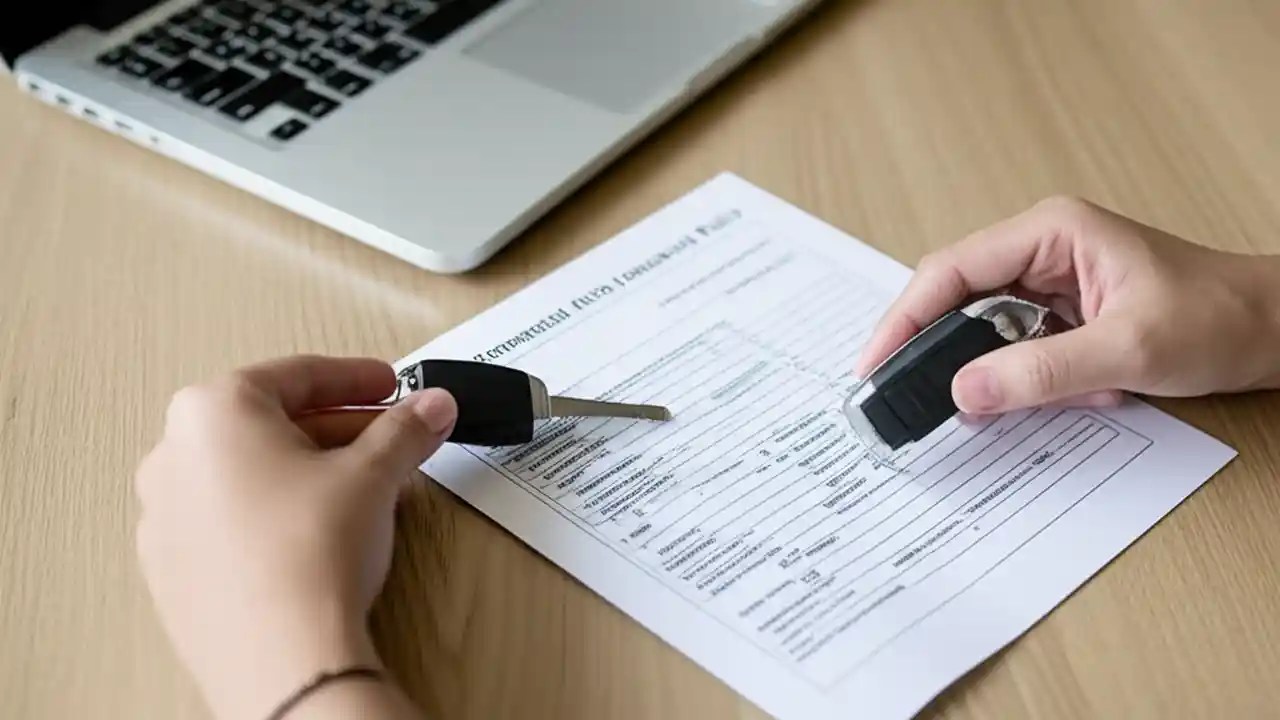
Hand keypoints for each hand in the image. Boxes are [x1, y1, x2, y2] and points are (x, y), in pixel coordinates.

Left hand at [134, 355, 456, 719]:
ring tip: (364, 488)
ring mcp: (164, 516)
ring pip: (249, 472)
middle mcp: (173, 454)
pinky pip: (230, 519)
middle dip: (338, 428)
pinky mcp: (172, 569)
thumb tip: (432, 407)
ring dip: (308, 470)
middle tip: (389, 437)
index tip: (391, 386)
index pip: (297, 375)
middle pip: (270, 423)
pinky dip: (276, 512)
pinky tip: (320, 533)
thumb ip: (405, 430)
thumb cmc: (310, 552)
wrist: (281, 658)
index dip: (356, 378)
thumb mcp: (373, 474)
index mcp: (212, 411)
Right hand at [855, 196, 1279, 413]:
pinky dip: (1032, 384)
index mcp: (1049, 232)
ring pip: (986, 334)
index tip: (876, 363)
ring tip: (1025, 399)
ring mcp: (1051, 285)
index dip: (904, 318)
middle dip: (939, 353)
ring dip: (999, 375)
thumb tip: (963, 391)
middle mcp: (1041, 252)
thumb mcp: (1128, 349)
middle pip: (957, 302)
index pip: (951, 271)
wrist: (1275, 333)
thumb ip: (1041, 373)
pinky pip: (1019, 353)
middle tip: (906, 399)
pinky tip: (1077, 395)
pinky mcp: (1063, 318)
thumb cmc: (1220, 317)